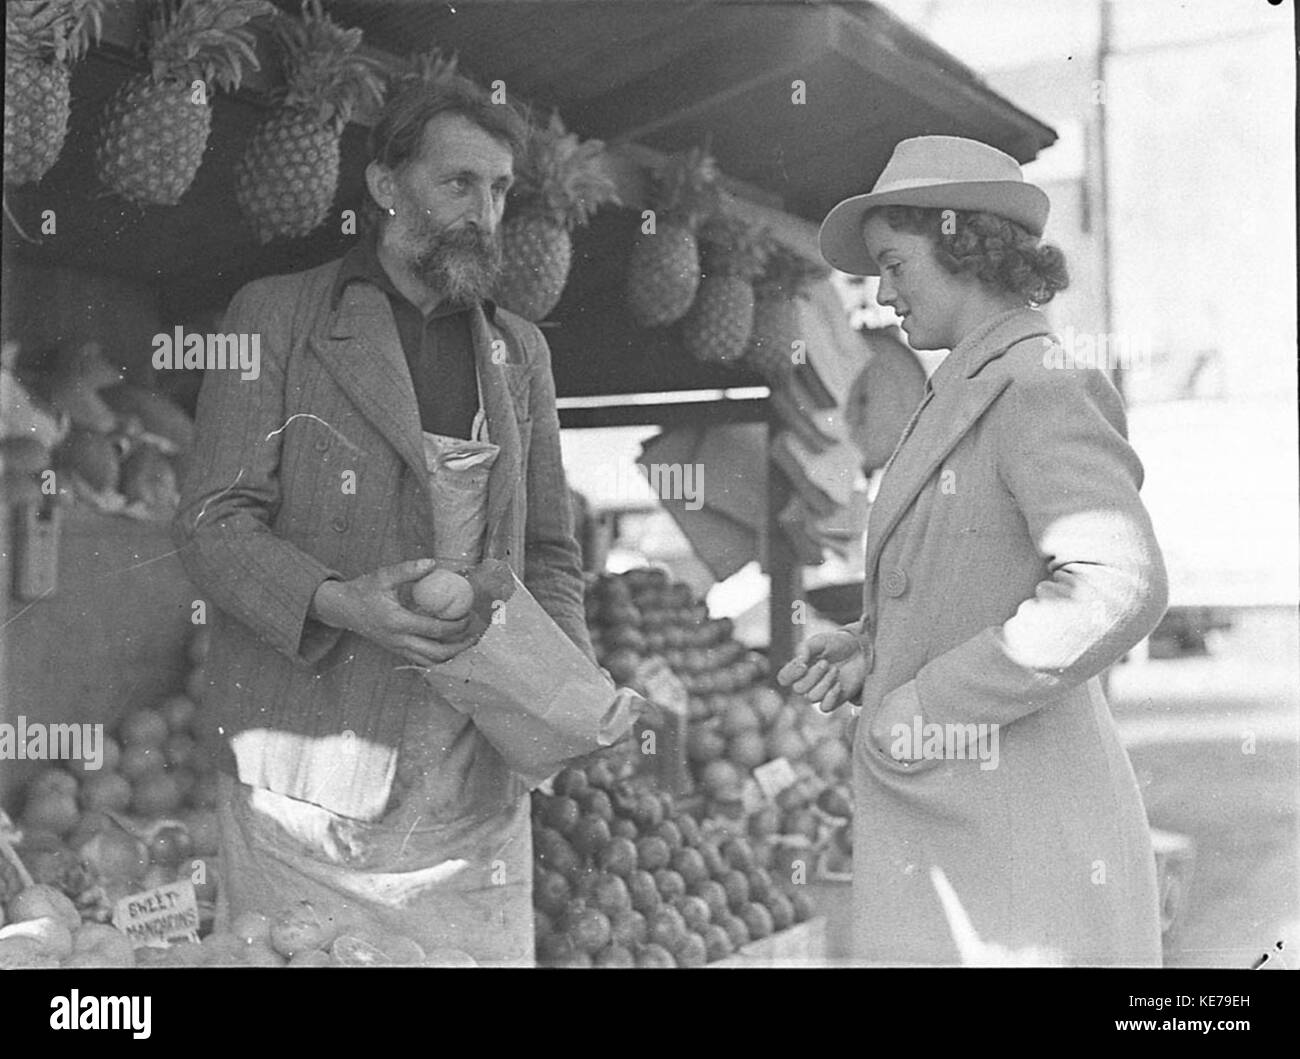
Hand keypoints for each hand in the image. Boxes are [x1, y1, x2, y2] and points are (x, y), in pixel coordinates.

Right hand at [311, 559, 476, 666]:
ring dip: (451, 655)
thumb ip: (408, 570)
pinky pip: (421, 660)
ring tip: (468, 644)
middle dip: (459, 646)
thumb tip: (433, 563)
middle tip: (474, 635)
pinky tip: (450, 648)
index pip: (434, 629)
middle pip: (436, 653)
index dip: (456, 625)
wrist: (342, 609)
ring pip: (429, 661)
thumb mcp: (383, 576)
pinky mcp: (396, 651)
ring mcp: (397, 648)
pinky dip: (438, 658)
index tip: (469, 616)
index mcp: (397, 622)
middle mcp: (398, 640)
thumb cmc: (363, 590)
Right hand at [776, 629, 866, 713]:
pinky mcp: (833, 700)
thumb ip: (805, 648)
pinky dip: (831, 696)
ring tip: (835, 670)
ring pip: (812, 697)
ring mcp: (820, 692)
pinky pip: (824, 707)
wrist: (859, 650)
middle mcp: (807, 682)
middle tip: (826, 663)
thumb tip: (799, 661)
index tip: (803, 664)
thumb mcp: (819, 641)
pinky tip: (839, 684)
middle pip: (799, 689)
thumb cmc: (837, 644)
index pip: (784, 678)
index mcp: (799, 668)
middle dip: (813, 675)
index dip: (790, 674)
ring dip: (825, 682)